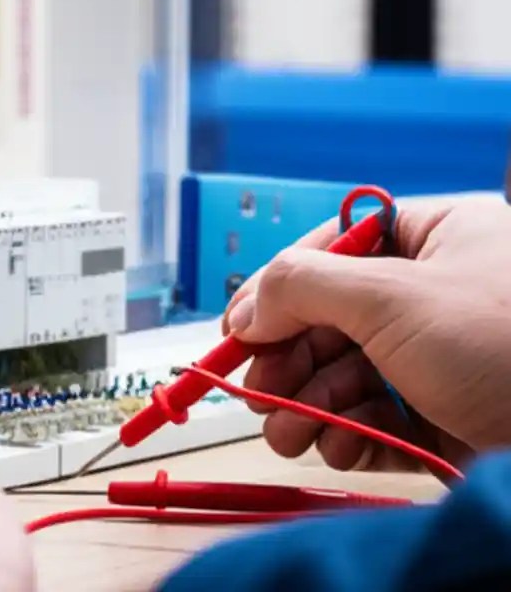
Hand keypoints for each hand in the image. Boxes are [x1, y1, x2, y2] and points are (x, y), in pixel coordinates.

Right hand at [223, 196, 510, 472]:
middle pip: (331, 319)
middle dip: (288, 360)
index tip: (239, 327)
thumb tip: (249, 305)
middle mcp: (437, 294)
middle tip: (257, 392)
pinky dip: (345, 435)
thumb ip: (303, 287)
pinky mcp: (445, 417)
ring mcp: (441, 358)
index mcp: (439, 238)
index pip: (335, 248)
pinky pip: (374, 419)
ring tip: (289, 431)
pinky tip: (336, 445)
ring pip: (346, 374)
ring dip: (306, 405)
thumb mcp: (393, 297)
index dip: (281, 288)